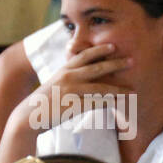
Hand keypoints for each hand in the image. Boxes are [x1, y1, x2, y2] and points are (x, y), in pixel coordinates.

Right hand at [17, 43, 132, 132]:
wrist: (29, 116)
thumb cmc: (46, 101)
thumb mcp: (57, 83)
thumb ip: (71, 77)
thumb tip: (87, 75)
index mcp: (64, 69)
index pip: (84, 55)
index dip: (99, 50)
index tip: (113, 46)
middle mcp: (68, 77)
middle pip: (97, 68)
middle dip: (116, 64)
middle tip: (132, 61)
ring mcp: (70, 91)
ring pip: (101, 88)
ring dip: (119, 90)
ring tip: (133, 90)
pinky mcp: (73, 105)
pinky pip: (96, 104)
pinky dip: (109, 104)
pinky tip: (120, 104)